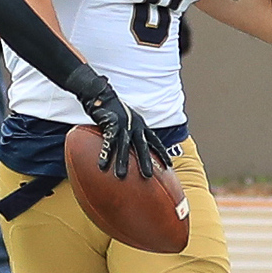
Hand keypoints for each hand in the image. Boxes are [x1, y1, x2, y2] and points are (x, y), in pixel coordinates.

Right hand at [64, 65, 165, 179]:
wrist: (102, 95)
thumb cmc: (115, 110)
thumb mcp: (129, 121)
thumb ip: (133, 133)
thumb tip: (134, 148)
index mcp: (141, 125)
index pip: (155, 141)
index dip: (162, 153)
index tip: (169, 166)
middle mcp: (135, 126)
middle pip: (142, 146)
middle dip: (146, 161)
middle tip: (148, 177)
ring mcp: (123, 125)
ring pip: (124, 146)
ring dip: (123, 162)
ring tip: (121, 176)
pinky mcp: (110, 124)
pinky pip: (108, 142)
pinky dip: (106, 154)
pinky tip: (103, 166)